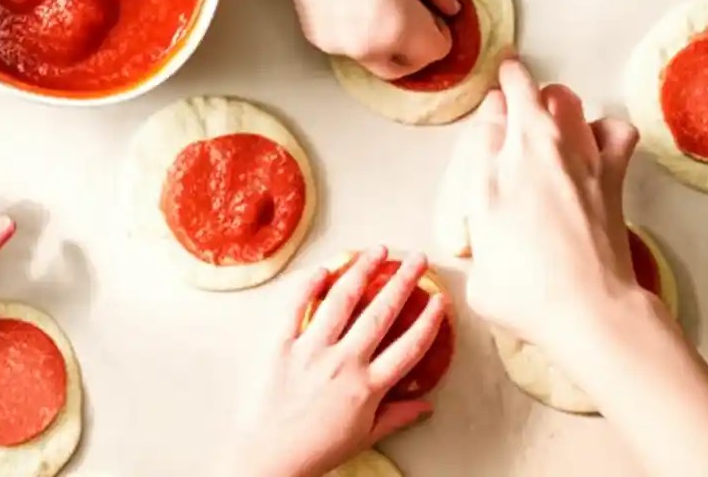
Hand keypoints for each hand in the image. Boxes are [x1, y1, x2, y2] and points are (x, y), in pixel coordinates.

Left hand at [227, 247, 445, 476]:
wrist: (267, 459)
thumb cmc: (314, 451)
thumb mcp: (363, 437)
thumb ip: (396, 416)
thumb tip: (427, 405)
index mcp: (368, 387)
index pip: (409, 347)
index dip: (429, 321)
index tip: (440, 299)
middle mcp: (343, 363)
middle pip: (381, 314)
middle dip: (403, 282)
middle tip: (417, 260)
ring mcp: (311, 351)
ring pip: (342, 300)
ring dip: (362, 270)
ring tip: (377, 250)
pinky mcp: (279, 345)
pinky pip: (295, 306)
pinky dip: (309, 285)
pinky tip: (324, 268)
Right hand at [281, 0, 457, 79]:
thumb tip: (451, 9)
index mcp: (400, 28)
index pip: (434, 52)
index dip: (439, 34)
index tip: (432, 14)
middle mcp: (370, 47)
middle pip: (403, 68)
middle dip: (413, 51)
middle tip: (410, 20)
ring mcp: (341, 47)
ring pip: (374, 60)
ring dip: (385, 45)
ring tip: (377, 7)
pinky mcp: (319, 39)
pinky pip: (349, 48)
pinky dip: (358, 36)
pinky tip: (351, 4)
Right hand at [460, 59, 647, 357]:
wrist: (587, 307)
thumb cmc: (525, 297)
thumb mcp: (477, 273)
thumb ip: (480, 239)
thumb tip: (491, 232)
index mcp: (487, 176)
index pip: (488, 116)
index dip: (491, 110)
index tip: (493, 112)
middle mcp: (529, 154)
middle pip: (522, 90)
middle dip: (516, 85)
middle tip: (515, 93)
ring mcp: (574, 157)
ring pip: (564, 97)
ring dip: (554, 99)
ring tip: (551, 113)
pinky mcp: (611, 171)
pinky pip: (614, 128)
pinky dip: (606, 129)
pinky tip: (597, 143)